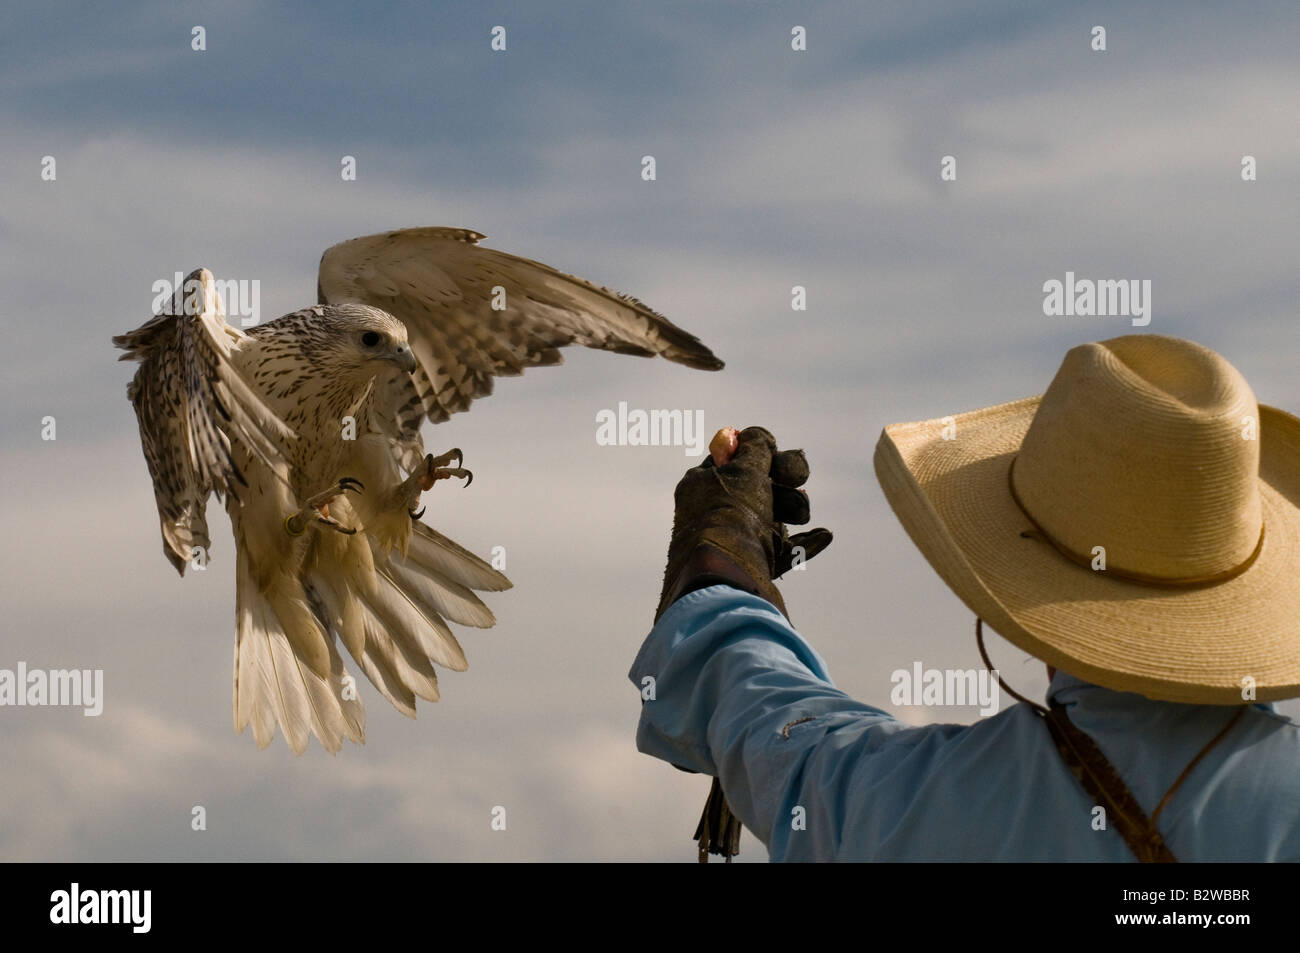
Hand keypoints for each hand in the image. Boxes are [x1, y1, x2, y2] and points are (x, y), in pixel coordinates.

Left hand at [656, 426, 831, 620]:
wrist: (725, 582)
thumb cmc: (730, 518)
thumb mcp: (743, 471)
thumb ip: (754, 448)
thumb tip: (757, 436)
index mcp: (702, 485)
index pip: (735, 460)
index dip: (762, 455)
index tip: (778, 457)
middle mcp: (714, 513)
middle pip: (759, 488)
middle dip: (784, 483)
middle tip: (798, 482)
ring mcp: (733, 542)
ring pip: (772, 518)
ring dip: (794, 510)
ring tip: (802, 513)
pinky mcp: (750, 569)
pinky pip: (781, 552)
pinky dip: (803, 543)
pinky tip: (824, 535)